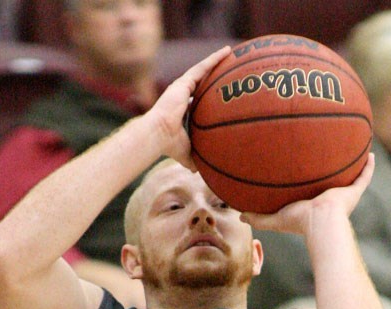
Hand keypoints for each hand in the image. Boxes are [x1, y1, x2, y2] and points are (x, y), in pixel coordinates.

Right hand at [145, 45, 230, 169]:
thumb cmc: (169, 145)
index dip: (208, 93)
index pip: (198, 97)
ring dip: (217, 60)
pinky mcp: (182, 82)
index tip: (219, 91)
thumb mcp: (185, 152)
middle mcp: (182, 95)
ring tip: (231, 52)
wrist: (158, 135)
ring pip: (203, 70)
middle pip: (202, 80)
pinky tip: (227, 52)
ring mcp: (181, 87)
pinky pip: (202, 67)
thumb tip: (197, 173)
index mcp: (182, 108)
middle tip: (229, 67)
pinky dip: (214, 59)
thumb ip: (191, 159)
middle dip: (214, 72)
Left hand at [240, 154, 375, 234]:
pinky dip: (369, 167)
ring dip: (352, 165)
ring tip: (352, 148)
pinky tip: (371, 153)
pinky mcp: (355, 192)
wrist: (320, 222)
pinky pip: (365, 177)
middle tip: (328, 153)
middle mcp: (330, 198)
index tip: (307, 168)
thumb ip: (258, 217)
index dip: (310, 182)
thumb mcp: (275, 218)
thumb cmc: (299, 221)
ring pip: (350, 177)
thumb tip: (240, 215)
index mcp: (314, 204)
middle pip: (332, 181)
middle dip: (331, 170)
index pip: (312, 191)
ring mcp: (344, 195)